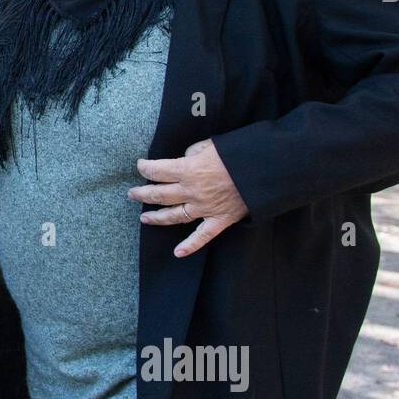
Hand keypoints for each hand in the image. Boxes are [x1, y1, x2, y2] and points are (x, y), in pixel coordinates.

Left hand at [128, 138, 248, 256]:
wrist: (266, 171)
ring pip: (173, 216)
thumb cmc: (239, 154)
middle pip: (159, 194)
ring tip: (144, 217)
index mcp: (188, 170)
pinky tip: (177, 253)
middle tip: (132, 194)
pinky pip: (202, 236)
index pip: (157, 170)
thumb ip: (193, 152)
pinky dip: (189, 246)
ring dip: (156, 217)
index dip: (145, 167)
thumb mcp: (212, 144)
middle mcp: (191, 191)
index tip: (140, 165)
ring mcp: (204, 208)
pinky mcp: (219, 220)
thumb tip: (185, 158)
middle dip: (142, 194)